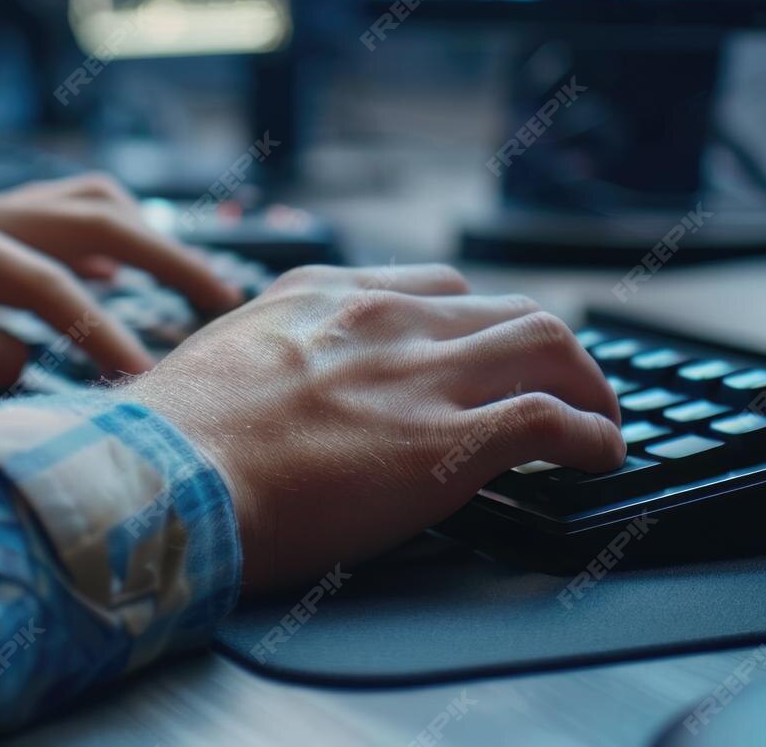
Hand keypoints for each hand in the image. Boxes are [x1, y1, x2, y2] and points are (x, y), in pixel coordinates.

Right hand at [122, 264, 622, 592]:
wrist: (164, 479)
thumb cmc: (165, 441)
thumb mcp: (210, 362)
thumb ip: (256, 361)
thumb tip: (249, 397)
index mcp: (320, 296)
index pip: (429, 286)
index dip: (471, 323)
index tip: (482, 352)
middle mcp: (382, 319)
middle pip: (501, 306)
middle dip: (543, 346)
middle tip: (561, 385)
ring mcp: (419, 376)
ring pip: (547, 341)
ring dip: (587, 381)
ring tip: (599, 416)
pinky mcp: (449, 442)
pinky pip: (553, 421)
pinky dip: (593, 434)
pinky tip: (602, 455)